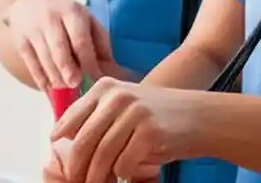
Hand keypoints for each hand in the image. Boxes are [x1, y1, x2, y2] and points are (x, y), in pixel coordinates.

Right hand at [4, 0, 121, 89]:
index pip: (80, 40)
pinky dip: (41, 79)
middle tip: (75, 85)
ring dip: (56, 78)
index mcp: (71, 12)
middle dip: (68, 70)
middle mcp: (50, 19)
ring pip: (44, 59)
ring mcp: (32, 30)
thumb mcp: (86, 19)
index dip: (88, 61)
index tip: (96, 78)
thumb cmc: (66, 13)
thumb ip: (100, 42)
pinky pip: (31, 64)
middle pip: (59, 49)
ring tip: (65, 90)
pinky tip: (50, 90)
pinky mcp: (20, 41)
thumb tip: (113, 69)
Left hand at [50, 78, 199, 182]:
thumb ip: (96, 116)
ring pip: (101, 156)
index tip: (62, 164)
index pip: (70, 121)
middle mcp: (118, 96)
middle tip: (77, 182)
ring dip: (97, 178)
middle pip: (83, 142)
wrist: (199, 116)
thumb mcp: (124, 105)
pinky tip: (124, 177)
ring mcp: (134, 113)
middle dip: (77, 169)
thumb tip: (61, 140)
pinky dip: (120, 175)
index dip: (63, 147)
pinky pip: (122, 164)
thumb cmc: (157, 115)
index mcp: (105, 88)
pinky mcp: (149, 132)